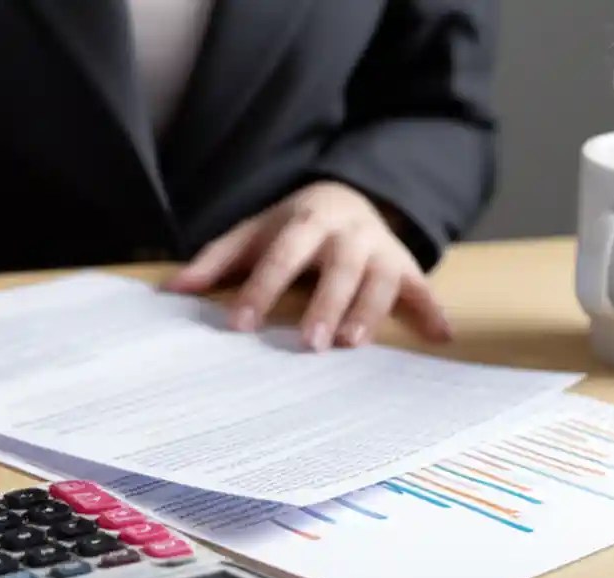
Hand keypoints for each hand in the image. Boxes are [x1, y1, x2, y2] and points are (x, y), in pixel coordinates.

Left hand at [164, 181, 451, 349]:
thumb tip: (171, 292)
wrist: (347, 197)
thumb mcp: (252, 233)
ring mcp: (380, 250)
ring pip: (379, 280)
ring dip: (370, 311)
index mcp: (305, 221)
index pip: (281, 256)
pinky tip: (441, 337)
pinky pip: (422, 289)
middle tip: (310, 344)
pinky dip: (433, 312)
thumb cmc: (289, 228)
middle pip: (338, 269)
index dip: (261, 289)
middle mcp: (348, 234)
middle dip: (325, 305)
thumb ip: (215, 261)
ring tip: (354, 345)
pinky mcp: (405, 267)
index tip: (240, 325)